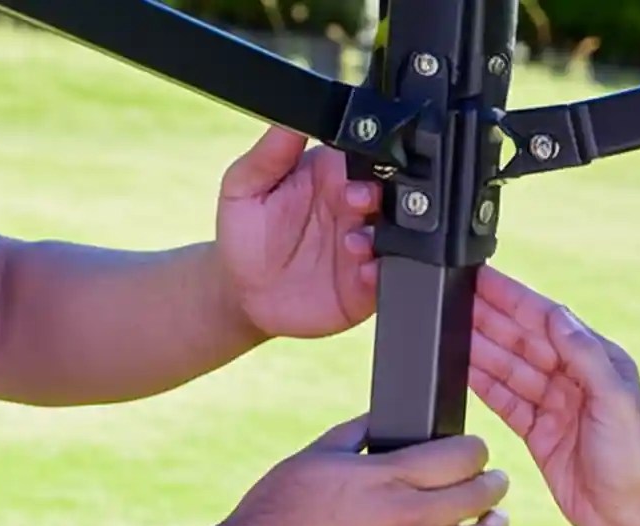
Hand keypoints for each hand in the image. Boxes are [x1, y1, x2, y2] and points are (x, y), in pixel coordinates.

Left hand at [215, 126, 380, 339]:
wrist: (243, 295)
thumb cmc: (245, 234)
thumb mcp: (244, 186)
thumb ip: (270, 152)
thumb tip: (293, 116)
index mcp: (333, 175)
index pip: (363, 156)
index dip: (364, 159)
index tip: (348, 174)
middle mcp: (355, 208)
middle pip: (389, 193)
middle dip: (379, 197)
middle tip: (356, 204)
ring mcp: (366, 245)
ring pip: (397, 233)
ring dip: (385, 236)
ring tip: (354, 245)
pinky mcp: (367, 283)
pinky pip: (390, 274)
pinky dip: (383, 273)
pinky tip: (362, 273)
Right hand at [218, 416, 509, 525]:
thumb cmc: (272, 513)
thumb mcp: (312, 457)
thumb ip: (356, 433)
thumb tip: (384, 418)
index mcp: (385, 478)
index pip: (463, 455)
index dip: (476, 450)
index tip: (474, 453)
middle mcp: (404, 520)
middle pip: (480, 495)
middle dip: (493, 484)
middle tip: (493, 484)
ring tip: (491, 523)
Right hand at [469, 268, 639, 525]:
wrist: (629, 518)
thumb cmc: (633, 460)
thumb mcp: (616, 399)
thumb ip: (585, 354)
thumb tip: (557, 314)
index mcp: (598, 361)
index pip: (547, 319)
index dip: (513, 298)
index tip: (483, 277)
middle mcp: (574, 378)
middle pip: (521, 339)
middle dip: (487, 317)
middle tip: (450, 295)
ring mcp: (553, 405)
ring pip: (508, 367)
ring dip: (478, 347)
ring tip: (445, 328)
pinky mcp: (538, 432)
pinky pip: (504, 399)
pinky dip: (482, 382)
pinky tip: (459, 367)